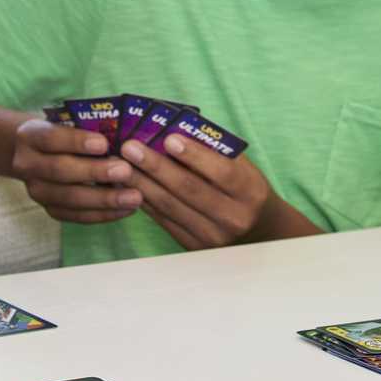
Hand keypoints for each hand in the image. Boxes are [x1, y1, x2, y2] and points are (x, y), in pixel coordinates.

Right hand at [9, 117, 140, 223]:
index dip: (76, 141)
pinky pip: (76, 216)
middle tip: (125, 171)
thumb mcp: (66, 121)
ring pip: (70, 198)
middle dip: (95, 172)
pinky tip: (126, 209)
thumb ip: (88, 127)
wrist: (36, 153)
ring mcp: (37, 190)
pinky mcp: (50, 209)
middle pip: (60, 170)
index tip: (103, 143)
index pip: (51, 138)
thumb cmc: (62, 131)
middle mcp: (27, 164)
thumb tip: (125, 137)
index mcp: (30, 135)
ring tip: (134, 197)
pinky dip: (103, 214)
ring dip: (104, 199)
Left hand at [119, 132, 315, 249]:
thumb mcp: (242, 168)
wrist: (258, 232)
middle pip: (189, 190)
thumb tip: (173, 133)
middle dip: (156, 167)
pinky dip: (145, 200)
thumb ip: (214, 152)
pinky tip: (131, 185)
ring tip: (122, 164)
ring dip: (142, 183)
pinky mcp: (194, 247)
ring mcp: (213, 237)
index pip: (222, 172)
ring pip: (171, 207)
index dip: (194, 155)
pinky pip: (164, 220)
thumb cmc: (245, 189)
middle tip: (130, 148)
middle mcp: (234, 217)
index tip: (168, 138)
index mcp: (250, 192)